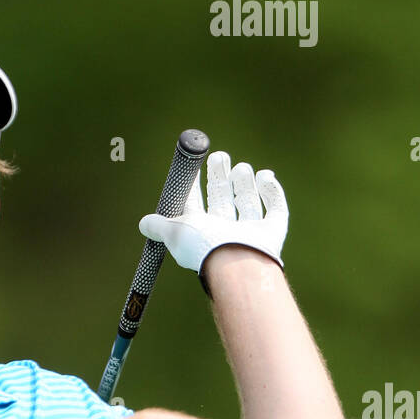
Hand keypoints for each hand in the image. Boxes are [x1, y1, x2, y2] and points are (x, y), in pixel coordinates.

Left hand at [138, 152, 288, 283]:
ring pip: (248, 201)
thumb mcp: (175, 233)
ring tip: (242, 167)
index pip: (197, 204)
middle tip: (220, 156)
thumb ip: (160, 226)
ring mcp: (250, 232)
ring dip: (244, 181)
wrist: (237, 263)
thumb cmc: (204, 247)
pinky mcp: (273, 231)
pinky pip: (276, 207)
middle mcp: (226, 233)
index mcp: (203, 232)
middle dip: (220, 176)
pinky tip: (265, 175)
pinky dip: (272, 190)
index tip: (198, 165)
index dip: (196, 185)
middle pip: (223, 199)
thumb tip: (143, 223)